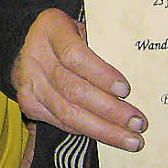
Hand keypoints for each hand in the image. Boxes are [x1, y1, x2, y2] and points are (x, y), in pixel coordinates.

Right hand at [11, 9, 146, 150]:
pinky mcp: (28, 103)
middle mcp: (36, 56)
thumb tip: (138, 74)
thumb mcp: (82, 28)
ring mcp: (29, 82)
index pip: (75, 56)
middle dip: (110, 110)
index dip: (101, 75)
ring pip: (68, 112)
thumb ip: (100, 45)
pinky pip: (61, 122)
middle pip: (74, 89)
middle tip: (138, 123)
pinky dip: (86, 130)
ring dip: (103, 129)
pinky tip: (107, 135)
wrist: (28, 44)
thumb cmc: (67, 36)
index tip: (126, 90)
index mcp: (51, 28)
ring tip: (130, 139)